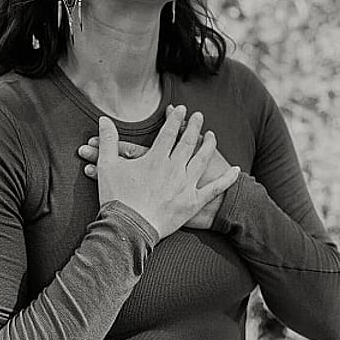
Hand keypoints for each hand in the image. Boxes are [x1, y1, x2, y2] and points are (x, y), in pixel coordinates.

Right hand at [92, 105, 239, 238]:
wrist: (128, 229)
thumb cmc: (117, 198)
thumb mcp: (107, 166)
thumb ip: (108, 141)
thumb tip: (104, 119)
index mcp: (156, 158)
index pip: (169, 132)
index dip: (175, 119)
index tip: (181, 109)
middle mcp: (174, 168)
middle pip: (188, 142)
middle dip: (194, 127)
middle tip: (199, 116)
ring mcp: (186, 185)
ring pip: (202, 160)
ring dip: (209, 145)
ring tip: (212, 135)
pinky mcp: (193, 203)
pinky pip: (215, 189)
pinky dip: (226, 179)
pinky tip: (235, 170)